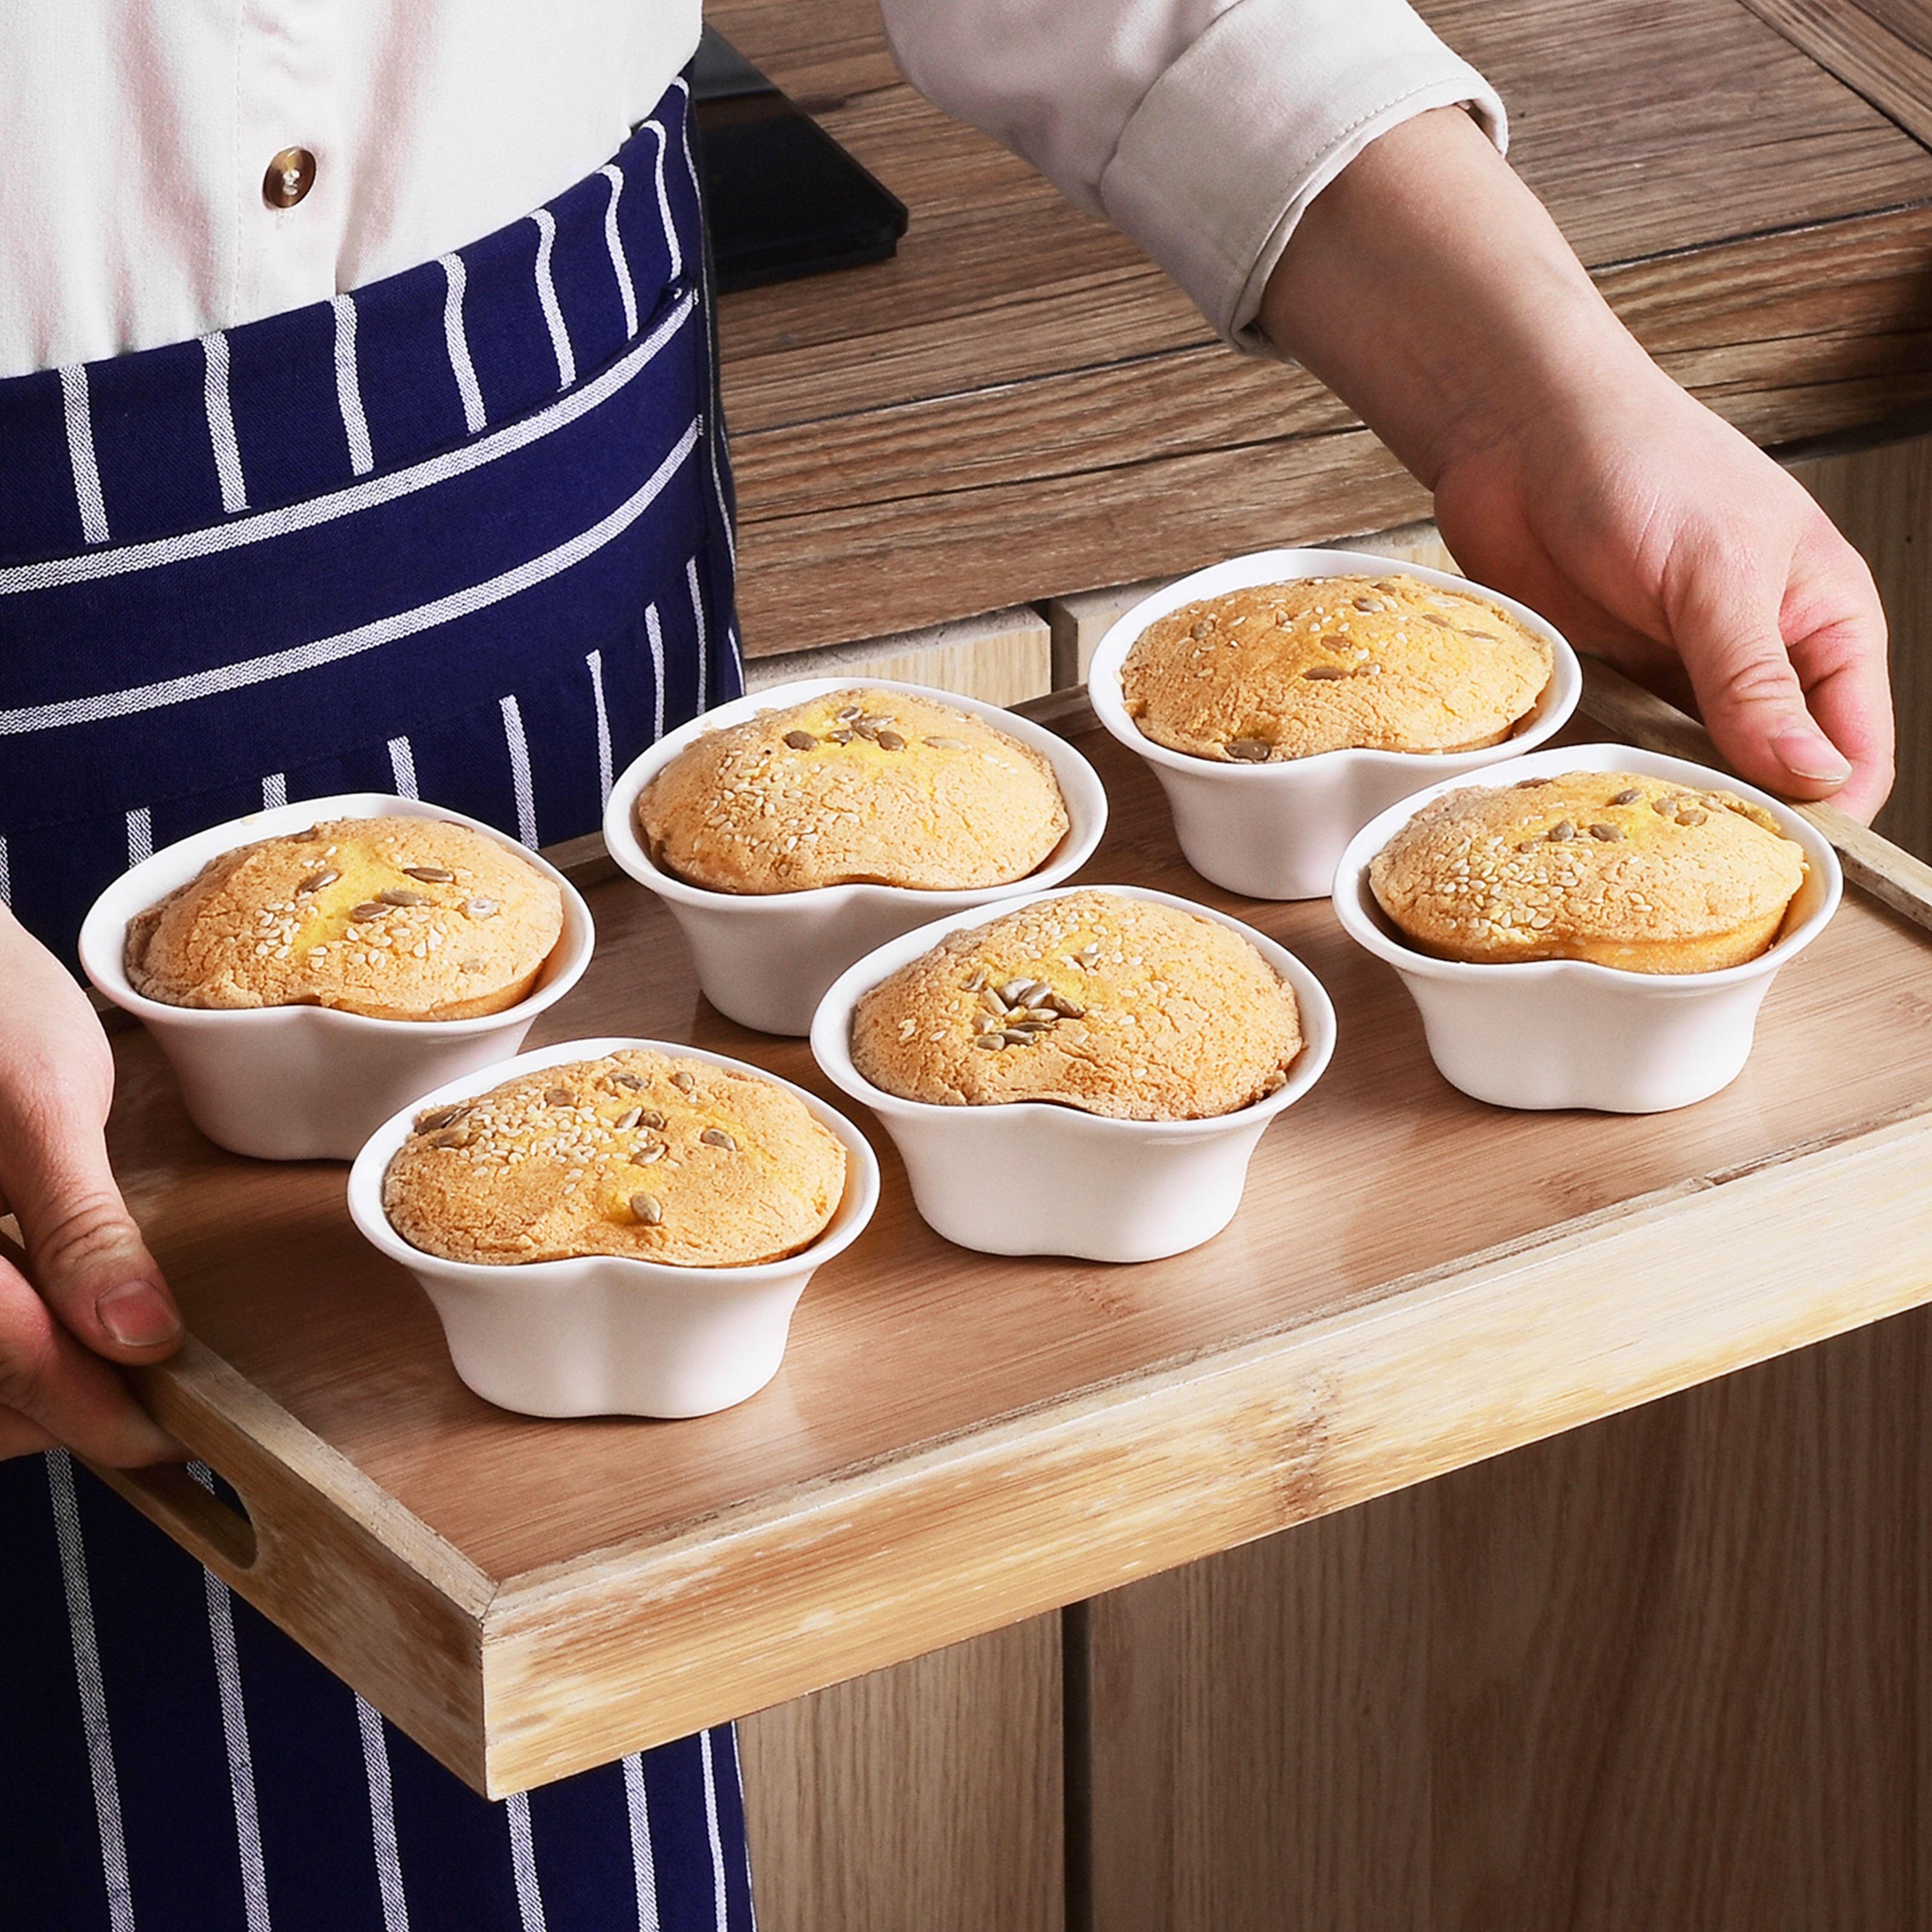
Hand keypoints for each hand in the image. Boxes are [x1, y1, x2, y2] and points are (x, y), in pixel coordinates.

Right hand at [0, 905, 182, 1463]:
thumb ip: (81, 1226)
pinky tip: (52, 1343)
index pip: (1, 1349)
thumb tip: (137, 1337)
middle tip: (144, 1416)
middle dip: (46, 1412)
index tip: (161, 1434)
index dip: (82, 1406)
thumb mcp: (40, 1100)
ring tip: (106, 1388)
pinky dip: (0, 1354)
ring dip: (18, 1396)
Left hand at [1261, 108, 1893, 822]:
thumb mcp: (1714, 573)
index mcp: (1824, 623)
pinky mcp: (1612, 681)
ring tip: (1640, 844)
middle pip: (1775, 774)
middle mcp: (1760, 658)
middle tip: (1694, 868)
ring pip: (1696, 772)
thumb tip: (1813, 775)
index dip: (1829, 811)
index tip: (1780, 863)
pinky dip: (1613, 777)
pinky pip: (1625, 753)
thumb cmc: (1637, 463)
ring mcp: (1682, 674)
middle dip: (1742, 821)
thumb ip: (1755, 680)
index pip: (1856, 749)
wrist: (1519, 433)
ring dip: (1671, 804)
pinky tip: (1592, 800)